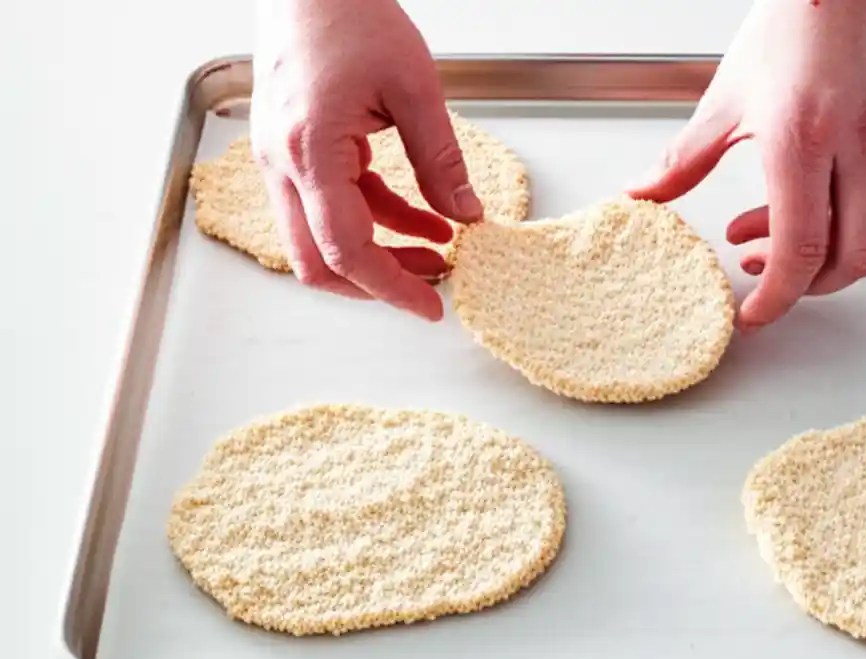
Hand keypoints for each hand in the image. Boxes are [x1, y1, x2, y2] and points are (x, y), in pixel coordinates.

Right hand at [251, 0, 483, 320]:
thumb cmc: (347, 15)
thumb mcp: (414, 88)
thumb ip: (441, 160)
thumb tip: (466, 213)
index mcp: (310, 150)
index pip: (346, 248)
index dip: (390, 286)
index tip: (429, 305)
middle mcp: (283, 162)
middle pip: (319, 260)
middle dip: (377, 282)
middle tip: (431, 286)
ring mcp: (282, 158)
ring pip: (322, 236)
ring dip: (379, 251)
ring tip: (439, 249)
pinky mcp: (294, 150)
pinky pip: (330, 204)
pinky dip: (374, 218)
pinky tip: (422, 217)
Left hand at [629, 0, 865, 330]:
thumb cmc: (793, 28)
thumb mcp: (725, 98)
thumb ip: (684, 158)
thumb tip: (644, 195)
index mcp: (800, 142)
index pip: (800, 248)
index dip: (777, 296)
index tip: (752, 315)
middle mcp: (852, 151)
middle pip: (849, 260)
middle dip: (805, 288)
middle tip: (760, 278)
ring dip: (819, 255)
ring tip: (765, 234)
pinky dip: (840, 224)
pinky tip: (800, 202)